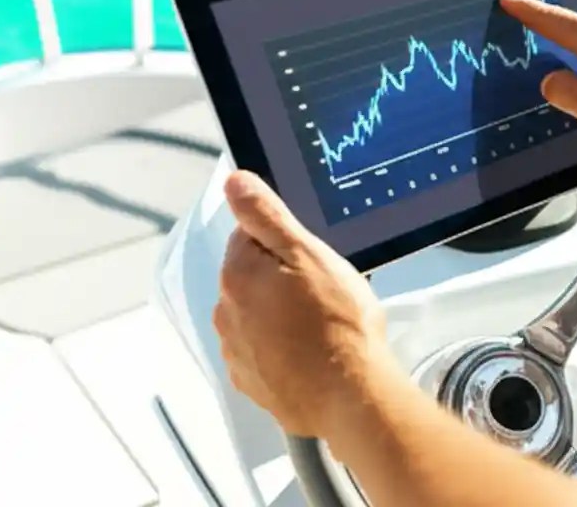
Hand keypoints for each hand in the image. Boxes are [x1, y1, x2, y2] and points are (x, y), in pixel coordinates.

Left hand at [213, 170, 388, 436]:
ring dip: (280, 315)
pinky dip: (281, 349)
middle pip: (251, 277)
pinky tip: (311, 353)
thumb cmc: (338, 323)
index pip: (249, 236)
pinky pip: (262, 352)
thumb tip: (233, 182)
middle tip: (324, 292)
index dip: (285, 242)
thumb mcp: (310, 254)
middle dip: (281, 279)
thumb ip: (267, 216)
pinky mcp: (251, 381)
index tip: (313, 259)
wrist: (350, 394)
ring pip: (256, 316)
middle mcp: (226, 312)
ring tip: (321, 327)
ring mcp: (236, 351)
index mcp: (238, 274)